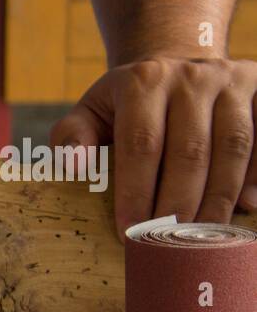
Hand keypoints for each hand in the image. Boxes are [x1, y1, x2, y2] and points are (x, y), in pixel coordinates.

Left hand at [51, 56, 256, 237]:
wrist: (177, 69)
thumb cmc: (127, 105)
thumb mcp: (91, 112)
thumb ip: (73, 138)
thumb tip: (75, 167)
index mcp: (144, 80)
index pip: (141, 143)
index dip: (136, 191)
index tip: (129, 231)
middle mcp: (192, 77)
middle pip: (190, 150)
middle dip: (178, 204)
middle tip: (167, 243)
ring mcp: (234, 81)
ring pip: (233, 146)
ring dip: (219, 197)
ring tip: (202, 236)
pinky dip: (256, 175)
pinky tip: (245, 207)